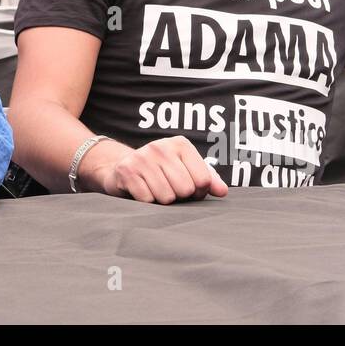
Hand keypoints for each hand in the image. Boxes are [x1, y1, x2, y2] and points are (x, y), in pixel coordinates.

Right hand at [81, 137, 227, 203]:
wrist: (122, 167)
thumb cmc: (161, 171)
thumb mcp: (186, 169)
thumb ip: (208, 179)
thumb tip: (222, 192)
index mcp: (181, 144)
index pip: (203, 180)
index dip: (198, 192)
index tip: (188, 187)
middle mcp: (161, 147)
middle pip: (185, 190)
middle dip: (179, 197)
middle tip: (169, 189)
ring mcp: (142, 157)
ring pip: (166, 197)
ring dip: (162, 200)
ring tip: (155, 190)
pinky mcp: (126, 171)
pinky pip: (147, 200)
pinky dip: (146, 201)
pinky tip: (142, 190)